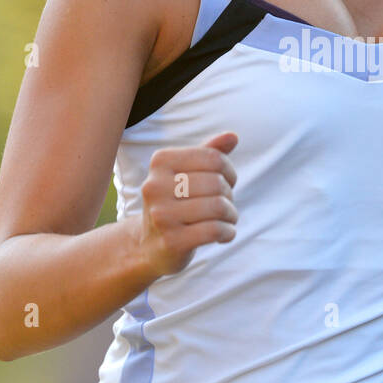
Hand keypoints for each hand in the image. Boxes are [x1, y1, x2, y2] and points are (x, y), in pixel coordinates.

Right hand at [137, 131, 238, 277]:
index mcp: (160, 162)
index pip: (213, 158)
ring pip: (217, 206)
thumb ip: (210, 153)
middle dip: (229, 195)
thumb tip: (233, 136)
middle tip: (225, 206)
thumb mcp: (188, 174)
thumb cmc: (176, 203)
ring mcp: (161, 215)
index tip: (227, 183)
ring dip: (231, 215)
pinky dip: (228, 232)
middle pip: (217, 183)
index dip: (229, 171)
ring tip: (226, 220)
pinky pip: (214, 230)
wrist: (149, 246)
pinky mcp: (171, 241)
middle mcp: (155, 186)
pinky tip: (224, 234)